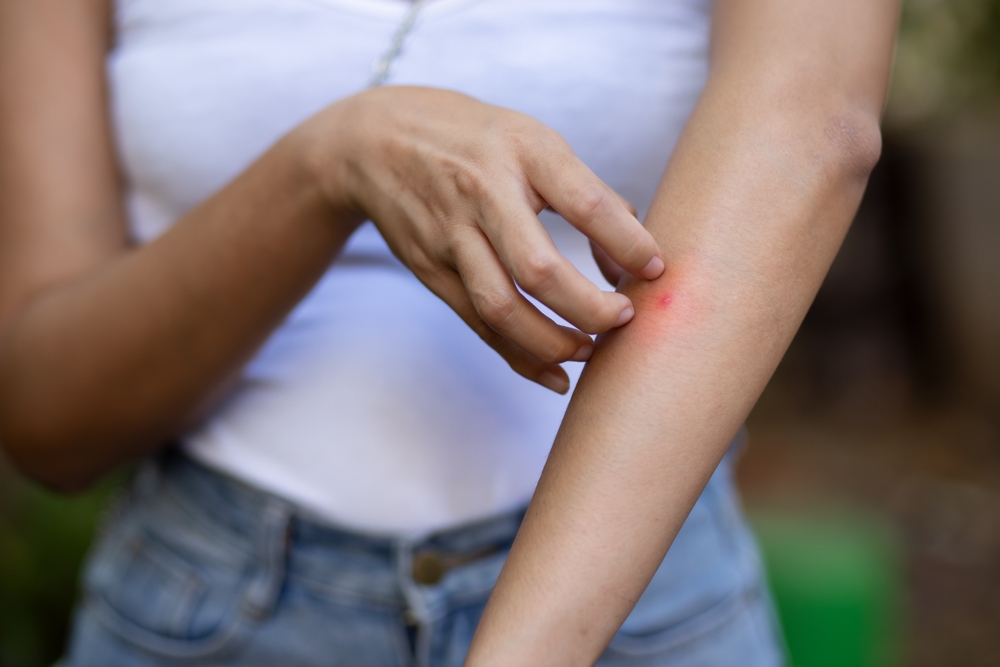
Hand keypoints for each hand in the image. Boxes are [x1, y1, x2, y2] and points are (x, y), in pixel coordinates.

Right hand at [304, 86, 663, 392]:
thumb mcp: (531, 138)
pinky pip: (480, 325)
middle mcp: (483, 195)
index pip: (585, 203)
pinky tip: (555, 375)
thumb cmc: (472, 138)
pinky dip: (520, 358)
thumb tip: (635, 255)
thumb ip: (584, 190)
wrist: (373, 142)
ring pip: (503, 309)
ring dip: (554, 343)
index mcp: (522, 152)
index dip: (628, 242)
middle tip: (624, 319)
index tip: (656, 269)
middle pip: (538, 270)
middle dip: (590, 309)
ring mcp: (451, 238)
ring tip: (591, 350)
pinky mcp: (433, 271)